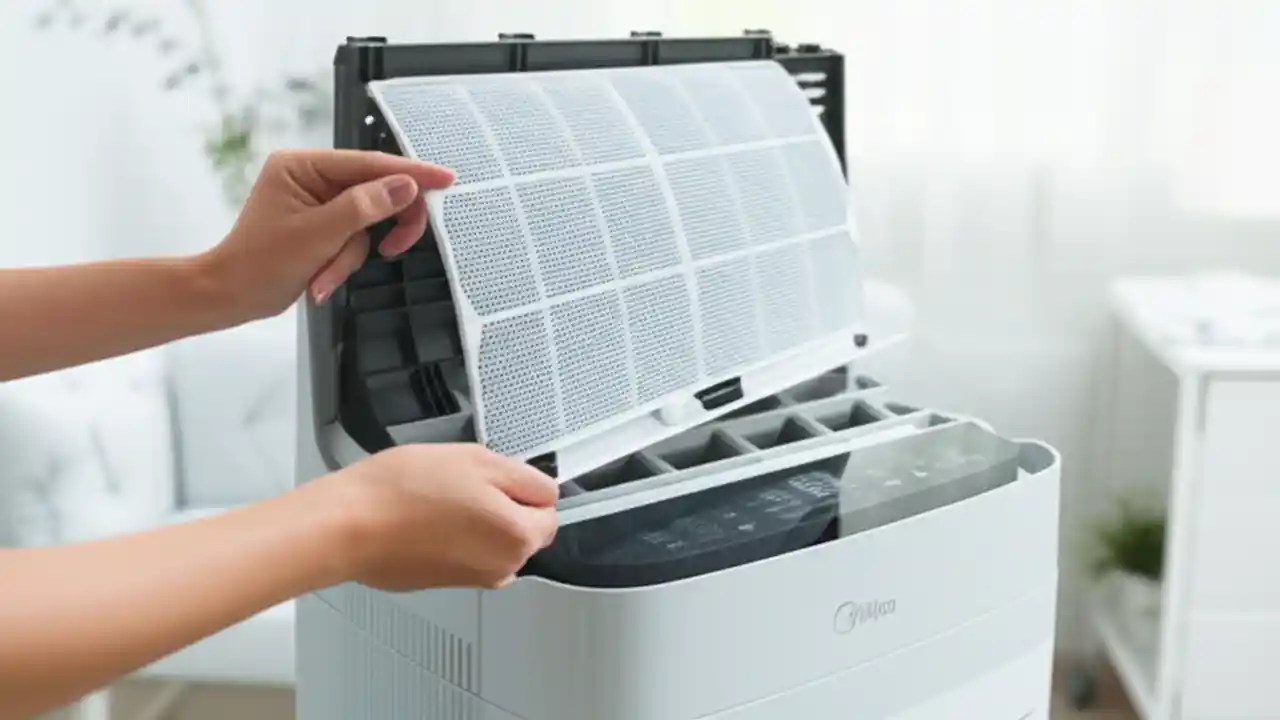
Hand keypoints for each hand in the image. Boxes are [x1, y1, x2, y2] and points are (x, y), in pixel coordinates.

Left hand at [200, 149, 454, 323]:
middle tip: (396, 248)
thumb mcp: (317, 235)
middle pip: (373, 193)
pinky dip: (340, 264)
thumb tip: (404, 186)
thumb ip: (364, 207)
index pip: (368, 164)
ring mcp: (318, 203)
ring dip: (349, 257)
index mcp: (303, 166)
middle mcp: (311, 177)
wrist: (230, 297)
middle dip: (379, 227)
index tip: (444, 179)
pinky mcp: (322, 226)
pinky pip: (352, 240)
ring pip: (366, 224)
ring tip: (323, 278)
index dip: (410, 173)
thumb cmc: (260, 264)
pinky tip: (319, 281)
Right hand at [314, 444, 559, 590]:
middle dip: (500, 504)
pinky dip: (450, 535)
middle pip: (520, 527)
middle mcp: (502, 568)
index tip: (493, 476)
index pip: (548, 509)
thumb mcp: (479, 460)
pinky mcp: (442, 583)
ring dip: (474, 519)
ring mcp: (471, 580)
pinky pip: (461, 552)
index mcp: (518, 537)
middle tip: (460, 483)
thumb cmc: (405, 491)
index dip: (521, 486)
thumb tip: (545, 491)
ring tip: (436, 498)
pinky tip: (422, 517)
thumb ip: (524, 477)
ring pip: (489, 539)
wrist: (348, 526)